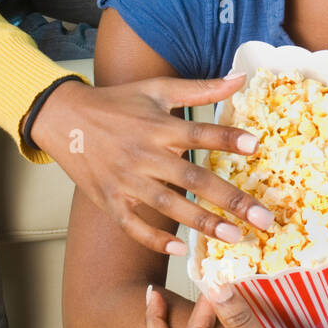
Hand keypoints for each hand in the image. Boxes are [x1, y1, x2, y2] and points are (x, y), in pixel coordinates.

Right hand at [32, 73, 275, 254]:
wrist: (64, 119)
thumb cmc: (117, 103)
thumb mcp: (158, 89)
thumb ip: (201, 88)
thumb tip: (241, 78)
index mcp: (158, 126)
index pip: (199, 131)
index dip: (227, 138)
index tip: (256, 146)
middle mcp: (144, 155)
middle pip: (192, 178)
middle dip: (230, 200)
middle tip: (263, 219)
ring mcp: (125, 181)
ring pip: (168, 206)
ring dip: (202, 223)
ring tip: (234, 237)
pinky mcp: (109, 201)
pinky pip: (132, 225)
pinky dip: (153, 239)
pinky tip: (180, 249)